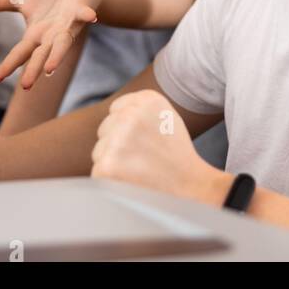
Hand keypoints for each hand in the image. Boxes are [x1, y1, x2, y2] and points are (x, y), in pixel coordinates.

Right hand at [0, 0, 100, 88]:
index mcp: (36, 34)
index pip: (20, 52)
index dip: (9, 64)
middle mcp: (51, 35)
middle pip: (41, 55)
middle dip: (33, 69)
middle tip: (25, 86)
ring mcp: (67, 25)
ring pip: (62, 43)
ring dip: (57, 55)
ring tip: (51, 68)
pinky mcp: (82, 11)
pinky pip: (84, 14)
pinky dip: (86, 15)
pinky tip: (92, 17)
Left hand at [90, 90, 229, 205]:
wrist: (190, 188)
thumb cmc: (176, 155)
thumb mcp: (165, 117)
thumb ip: (138, 108)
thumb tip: (110, 114)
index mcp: (147, 100)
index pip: (115, 109)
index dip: (127, 129)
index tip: (144, 141)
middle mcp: (130, 115)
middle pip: (105, 129)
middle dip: (118, 144)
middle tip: (144, 158)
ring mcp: (118, 141)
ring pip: (99, 151)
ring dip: (113, 162)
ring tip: (140, 170)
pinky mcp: (108, 166)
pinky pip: (98, 171)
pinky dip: (110, 180)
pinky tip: (132, 181)